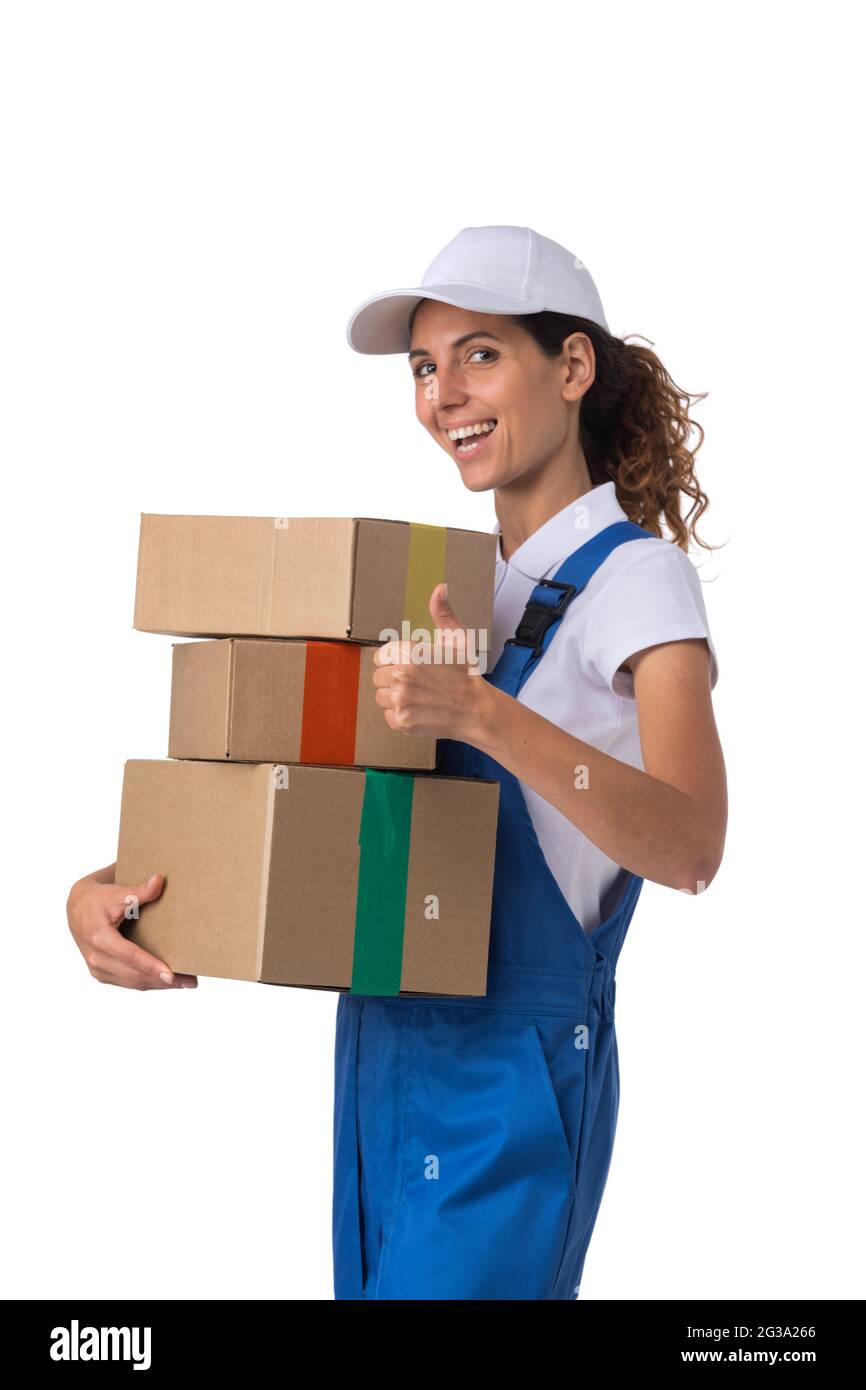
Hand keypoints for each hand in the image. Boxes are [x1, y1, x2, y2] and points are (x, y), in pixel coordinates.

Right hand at [66, 868, 197, 990]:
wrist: (76, 909)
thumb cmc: (97, 899)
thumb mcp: (116, 893)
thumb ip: (139, 891)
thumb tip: (159, 880)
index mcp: (99, 938)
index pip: (129, 955)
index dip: (151, 966)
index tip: (171, 975)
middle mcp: (96, 958)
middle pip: (135, 974)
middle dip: (164, 981)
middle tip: (191, 981)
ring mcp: (98, 969)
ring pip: (133, 983)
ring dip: (159, 985)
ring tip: (186, 983)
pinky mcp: (102, 973)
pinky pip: (128, 982)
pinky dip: (148, 983)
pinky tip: (168, 982)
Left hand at [372, 583, 489, 741]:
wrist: (477, 710)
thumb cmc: (465, 674)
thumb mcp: (457, 638)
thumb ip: (443, 613)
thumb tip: (440, 588)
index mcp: (409, 652)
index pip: (379, 657)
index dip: (394, 661)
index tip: (411, 667)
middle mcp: (401, 675)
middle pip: (378, 677)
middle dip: (394, 680)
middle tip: (418, 683)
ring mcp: (400, 700)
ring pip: (381, 697)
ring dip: (396, 698)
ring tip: (419, 696)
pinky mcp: (402, 721)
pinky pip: (388, 716)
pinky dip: (401, 716)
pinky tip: (420, 710)